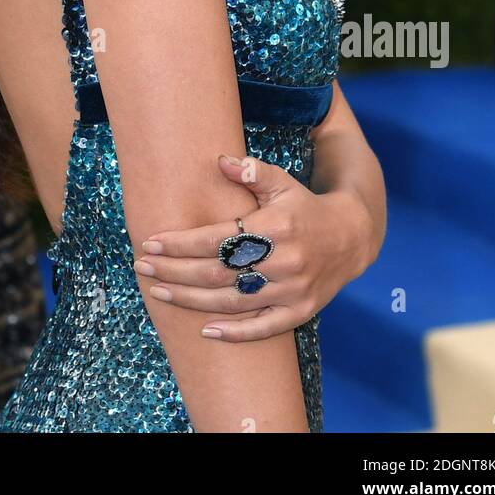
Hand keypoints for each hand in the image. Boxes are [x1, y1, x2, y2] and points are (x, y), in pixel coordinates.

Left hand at [131, 153, 372, 340]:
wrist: (353, 236)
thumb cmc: (305, 206)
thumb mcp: (282, 181)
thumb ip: (252, 171)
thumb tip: (219, 160)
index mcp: (275, 227)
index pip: (217, 238)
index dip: (181, 243)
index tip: (151, 243)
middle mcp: (283, 261)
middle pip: (217, 272)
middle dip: (174, 271)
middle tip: (142, 268)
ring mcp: (292, 291)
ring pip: (233, 302)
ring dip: (191, 300)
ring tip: (159, 292)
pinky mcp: (301, 312)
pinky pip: (263, 329)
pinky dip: (234, 333)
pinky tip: (205, 330)